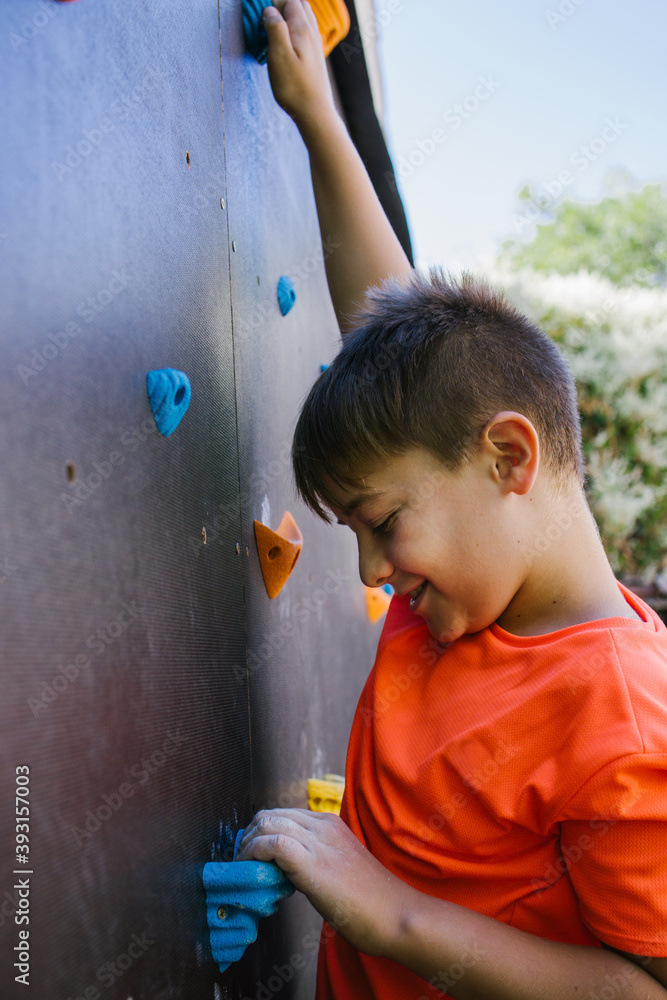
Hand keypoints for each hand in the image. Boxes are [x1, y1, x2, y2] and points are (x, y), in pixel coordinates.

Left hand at [236, 808, 409, 957]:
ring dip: (247, 846)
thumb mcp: (341, 868)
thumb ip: (317, 860)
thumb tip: (288, 870)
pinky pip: (271, 843)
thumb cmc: (373, 902)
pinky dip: (253, 855)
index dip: (261, 833)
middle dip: (249, 836)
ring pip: (267, 823)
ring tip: (244, 870)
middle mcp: (323, 825)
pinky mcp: (312, 861)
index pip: (283, 815)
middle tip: (243, 862)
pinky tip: (253, 873)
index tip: (253, 856)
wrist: (396, 915)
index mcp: (331, 824)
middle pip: (270, 814)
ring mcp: (318, 840)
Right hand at [262, 1, 336, 128]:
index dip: (275, 3)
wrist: (314, 112)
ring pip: (305, 19)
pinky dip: (296, 30)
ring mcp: (316, 46)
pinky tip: (288, 43)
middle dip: (283, 6)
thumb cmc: (294, 87)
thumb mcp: (278, 54)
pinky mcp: (315, 58)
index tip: (262, 15)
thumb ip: (275, 28)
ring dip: (290, 17)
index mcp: (302, 29)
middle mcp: (312, 34)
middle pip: (300, 6)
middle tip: (268, 18)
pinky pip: (306, 34)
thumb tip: (270, 10)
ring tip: (276, 27)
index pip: (290, 1)